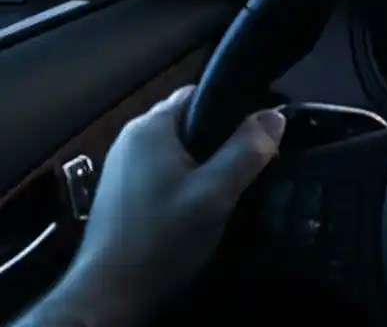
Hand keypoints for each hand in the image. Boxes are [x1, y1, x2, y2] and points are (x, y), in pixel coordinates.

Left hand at [18, 86, 285, 326]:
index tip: (259, 136)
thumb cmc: (161, 239)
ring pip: (176, 149)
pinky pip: (162, 170)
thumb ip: (246, 151)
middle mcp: (131, 138)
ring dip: (202, 163)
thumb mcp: (215, 194)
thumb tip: (275, 115)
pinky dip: (183, 180)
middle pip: (189, 122)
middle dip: (220, 139)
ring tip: (226, 189)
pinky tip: (197, 206)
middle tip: (249, 168)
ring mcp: (121, 166)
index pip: (199, 94)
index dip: (234, 109)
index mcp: (150, 127)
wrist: (110, 294)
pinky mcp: (120, 192)